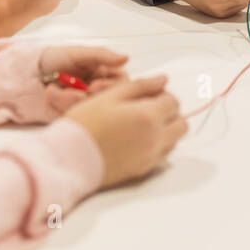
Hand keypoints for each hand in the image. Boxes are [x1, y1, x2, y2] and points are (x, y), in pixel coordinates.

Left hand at [38, 45, 129, 113]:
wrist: (33, 69)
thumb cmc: (59, 57)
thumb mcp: (81, 53)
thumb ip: (103, 56)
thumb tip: (126, 58)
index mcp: (107, 76)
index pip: (119, 87)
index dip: (108, 88)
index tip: (93, 86)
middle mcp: (98, 93)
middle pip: (103, 104)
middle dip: (81, 98)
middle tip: (68, 93)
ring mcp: (85, 105)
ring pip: (86, 112)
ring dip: (66, 101)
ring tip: (52, 89)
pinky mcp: (72, 115)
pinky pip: (71, 118)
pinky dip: (57, 106)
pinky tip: (50, 94)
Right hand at [65, 75, 187, 187]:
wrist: (69, 158)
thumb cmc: (85, 123)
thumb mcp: (110, 96)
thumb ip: (141, 85)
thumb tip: (163, 79)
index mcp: (148, 116)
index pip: (173, 102)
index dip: (162, 95)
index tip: (148, 95)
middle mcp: (155, 138)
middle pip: (181, 124)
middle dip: (170, 113)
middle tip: (148, 109)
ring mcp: (150, 156)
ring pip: (174, 141)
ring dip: (165, 130)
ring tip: (140, 125)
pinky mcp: (142, 170)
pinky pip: (162, 155)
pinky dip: (156, 145)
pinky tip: (135, 140)